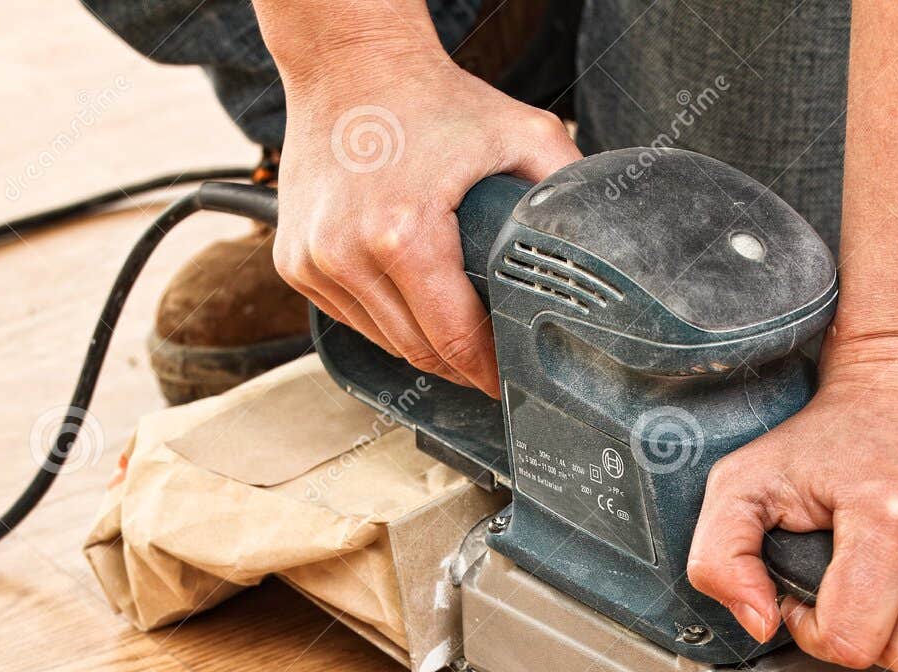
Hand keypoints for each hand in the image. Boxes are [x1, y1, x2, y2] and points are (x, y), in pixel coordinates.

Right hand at [273, 52, 580, 395]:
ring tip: (451, 330)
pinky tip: (406, 296)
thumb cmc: (426, 96)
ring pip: (383, 342)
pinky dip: (382, 318)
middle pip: (418, 352)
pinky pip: (349, 319)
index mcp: (404, 234)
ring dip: (420, 345)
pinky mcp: (295, 264)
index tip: (506, 384)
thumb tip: (601, 239)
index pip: (454, 340)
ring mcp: (314, 262)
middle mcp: (348, 254)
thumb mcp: (522, 133)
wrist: (347, 61)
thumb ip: (565, 187)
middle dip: (459, 365)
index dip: (487, 372)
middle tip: (488, 363)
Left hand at [686, 338, 897, 671]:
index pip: (854, 643)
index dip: (819, 630)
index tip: (815, 591)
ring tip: (894, 580)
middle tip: (854, 591)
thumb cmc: (831, 428)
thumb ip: (718, 559)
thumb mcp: (743, 481)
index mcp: (889, 515)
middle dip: (873, 637)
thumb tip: (761, 623)